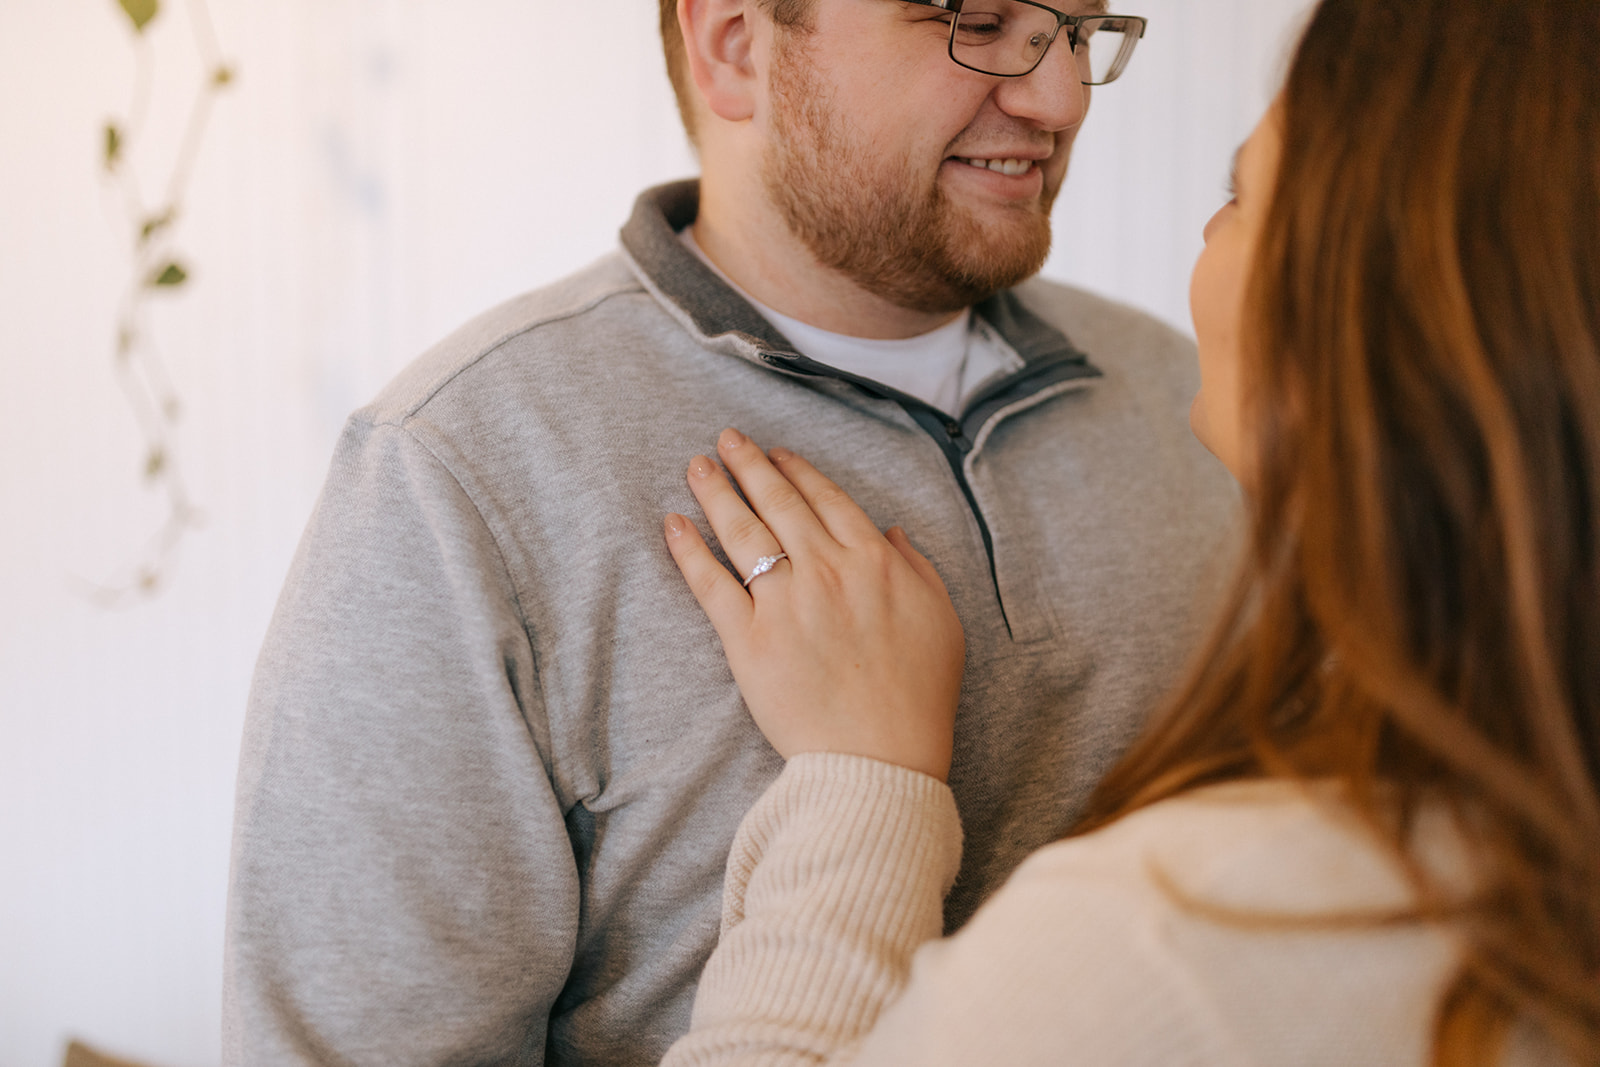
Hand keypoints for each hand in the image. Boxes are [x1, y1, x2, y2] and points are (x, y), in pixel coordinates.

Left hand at [665, 429, 965, 780]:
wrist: (881, 758)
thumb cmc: (918, 697)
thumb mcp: (942, 620)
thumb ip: (918, 567)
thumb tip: (891, 531)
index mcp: (873, 561)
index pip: (826, 499)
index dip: (796, 471)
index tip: (776, 454)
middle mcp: (826, 570)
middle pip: (779, 503)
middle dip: (748, 465)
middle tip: (726, 440)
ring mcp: (784, 602)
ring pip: (742, 531)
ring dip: (716, 491)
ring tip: (696, 466)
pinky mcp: (747, 641)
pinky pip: (711, 584)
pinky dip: (688, 550)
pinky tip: (673, 524)